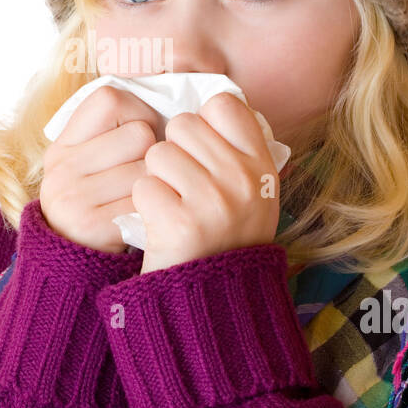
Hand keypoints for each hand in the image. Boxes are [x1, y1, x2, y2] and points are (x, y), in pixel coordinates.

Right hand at [39, 85, 164, 253]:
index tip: (137, 137)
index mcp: (62, 145)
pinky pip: (148, 199)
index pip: (111, 98)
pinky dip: (155, 209)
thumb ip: (114, 132)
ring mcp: (73, 197)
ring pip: (149, 166)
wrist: (75, 269)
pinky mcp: (92, 225)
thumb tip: (170, 95)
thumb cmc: (100, 208)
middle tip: (143, 176)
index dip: (136, 112)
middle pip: (139, 133)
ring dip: (158, 182)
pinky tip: (144, 219)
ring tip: (143, 198)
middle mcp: (62, 167)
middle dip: (152, 153)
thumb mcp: (90, 165)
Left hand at [133, 91, 280, 273]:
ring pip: (158, 153)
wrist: (215, 303)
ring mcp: (212, 201)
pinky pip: (143, 185)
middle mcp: (243, 179)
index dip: (204, 122)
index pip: (224, 104)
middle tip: (184, 186)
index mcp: (263, 166)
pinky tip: (163, 225)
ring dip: (157, 178)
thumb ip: (237, 151)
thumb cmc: (226, 239)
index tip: (204, 151)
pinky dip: (145, 205)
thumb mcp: (252, 193)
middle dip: (175, 151)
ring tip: (175, 207)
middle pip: (183, 124)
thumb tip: (208, 104)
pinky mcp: (179, 223)